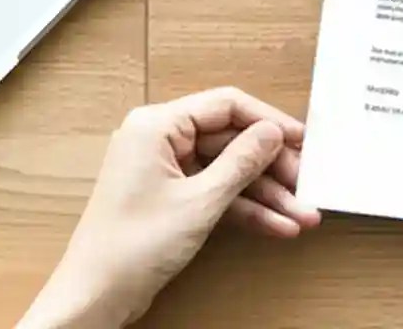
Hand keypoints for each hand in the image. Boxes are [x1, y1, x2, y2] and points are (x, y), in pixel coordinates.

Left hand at [19, 88, 321, 328]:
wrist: (95, 298)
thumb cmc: (133, 246)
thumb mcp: (200, 202)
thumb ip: (241, 162)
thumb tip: (272, 132)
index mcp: (157, 126)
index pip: (226, 105)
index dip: (268, 121)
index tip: (302, 141)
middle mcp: (159, 140)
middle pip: (231, 140)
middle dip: (272, 168)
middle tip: (307, 186)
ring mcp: (164, 170)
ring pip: (228, 171)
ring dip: (266, 194)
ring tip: (303, 216)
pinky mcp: (170, 198)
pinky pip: (216, 193)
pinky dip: (245, 210)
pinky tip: (278, 226)